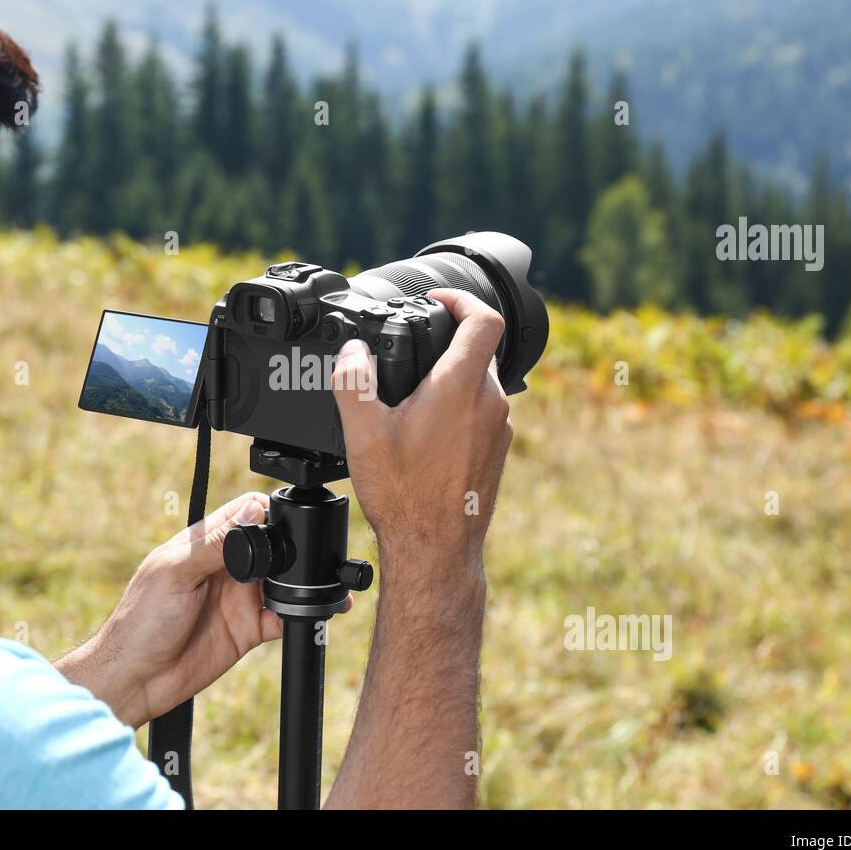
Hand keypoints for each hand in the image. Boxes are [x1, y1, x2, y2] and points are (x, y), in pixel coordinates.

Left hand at [58, 493, 310, 727]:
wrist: (135, 679)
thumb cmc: (140, 620)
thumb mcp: (176, 573)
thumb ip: (216, 545)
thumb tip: (253, 511)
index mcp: (207, 545)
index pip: (246, 512)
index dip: (270, 510)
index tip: (288, 521)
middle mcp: (227, 568)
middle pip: (273, 545)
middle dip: (294, 547)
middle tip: (306, 558)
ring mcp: (239, 599)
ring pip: (282, 581)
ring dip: (300, 582)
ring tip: (313, 585)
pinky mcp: (249, 630)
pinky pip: (283, 617)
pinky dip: (299, 614)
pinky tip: (302, 614)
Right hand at [330, 288, 512, 588]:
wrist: (435, 550)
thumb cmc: (404, 496)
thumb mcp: (363, 434)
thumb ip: (354, 383)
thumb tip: (352, 352)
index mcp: (461, 387)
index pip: (484, 318)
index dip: (461, 298)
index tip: (436, 300)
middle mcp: (489, 403)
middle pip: (479, 349)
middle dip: (445, 343)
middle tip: (410, 352)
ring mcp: (498, 429)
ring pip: (480, 383)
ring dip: (450, 378)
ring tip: (412, 396)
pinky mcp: (497, 452)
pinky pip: (481, 413)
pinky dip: (457, 409)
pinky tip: (425, 433)